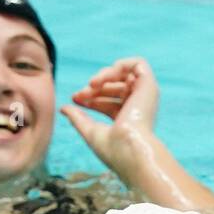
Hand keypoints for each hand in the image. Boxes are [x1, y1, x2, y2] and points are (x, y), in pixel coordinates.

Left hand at [61, 57, 160, 181]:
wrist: (128, 149)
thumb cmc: (112, 148)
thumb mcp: (90, 131)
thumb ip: (78, 118)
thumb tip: (63, 108)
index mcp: (128, 119)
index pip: (108, 101)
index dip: (90, 96)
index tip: (75, 98)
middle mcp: (138, 106)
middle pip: (115, 86)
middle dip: (94, 87)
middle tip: (80, 95)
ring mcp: (145, 95)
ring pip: (124, 73)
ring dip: (104, 75)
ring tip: (91, 85)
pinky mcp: (149, 85)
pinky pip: (136, 64)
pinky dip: (117, 67)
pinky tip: (102, 80)